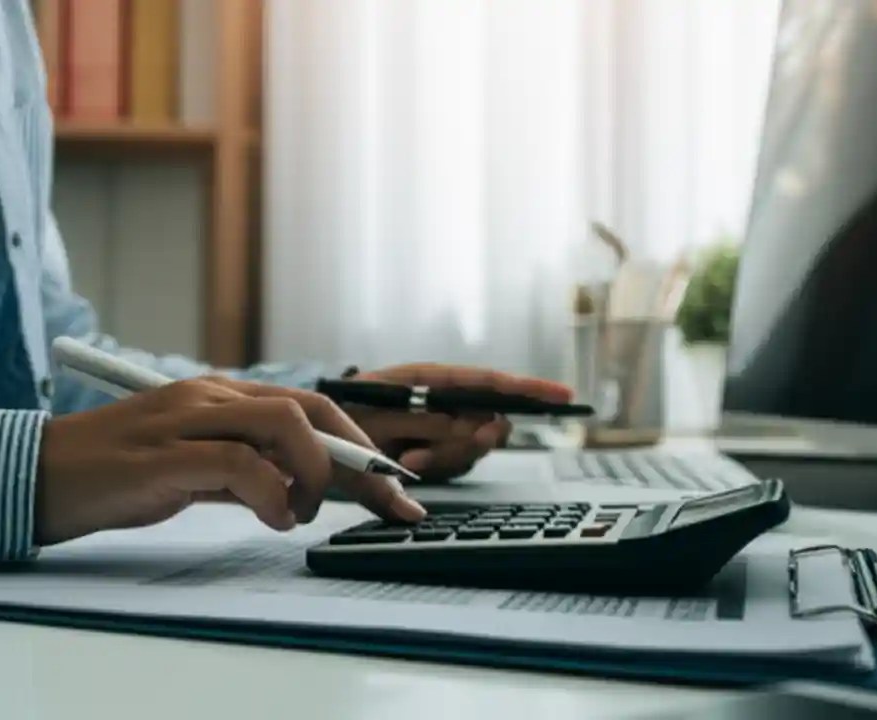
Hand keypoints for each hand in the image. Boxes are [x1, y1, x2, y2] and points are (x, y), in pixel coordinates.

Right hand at [35, 378, 425, 545]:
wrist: (38, 475)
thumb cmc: (114, 476)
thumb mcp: (191, 472)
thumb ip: (242, 475)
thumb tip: (296, 493)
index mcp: (219, 397)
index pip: (308, 407)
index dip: (357, 445)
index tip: (390, 486)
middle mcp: (210, 397)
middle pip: (310, 407)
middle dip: (359, 456)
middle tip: (383, 500)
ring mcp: (188, 419)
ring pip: (284, 422)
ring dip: (314, 471)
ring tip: (303, 512)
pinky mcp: (166, 453)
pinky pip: (240, 463)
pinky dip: (271, 492)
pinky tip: (272, 517)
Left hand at [346, 364, 571, 479]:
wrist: (314, 431)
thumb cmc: (343, 409)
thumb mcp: (381, 412)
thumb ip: (429, 421)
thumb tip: (475, 427)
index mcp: (434, 378)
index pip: (491, 381)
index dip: (530, 388)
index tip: (562, 396)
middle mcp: (444, 401)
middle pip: (489, 419)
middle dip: (473, 437)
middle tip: (451, 445)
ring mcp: (440, 428)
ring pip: (472, 446)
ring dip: (445, 456)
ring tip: (404, 457)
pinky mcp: (433, 452)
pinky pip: (451, 464)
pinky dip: (432, 466)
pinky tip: (403, 462)